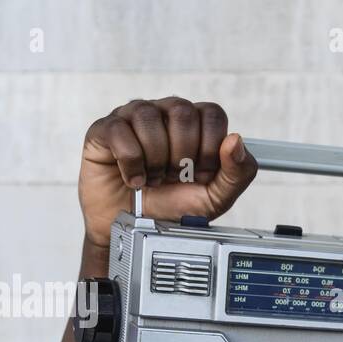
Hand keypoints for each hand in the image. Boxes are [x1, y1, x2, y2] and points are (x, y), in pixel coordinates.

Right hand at [79, 97, 257, 247]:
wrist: (134, 229)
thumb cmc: (172, 207)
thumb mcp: (215, 198)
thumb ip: (237, 173)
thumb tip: (235, 140)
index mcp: (195, 124)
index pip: (213, 114)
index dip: (210, 147)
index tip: (201, 173)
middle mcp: (165, 113)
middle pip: (183, 111)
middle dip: (183, 155)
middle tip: (175, 176)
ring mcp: (134, 117)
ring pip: (149, 117)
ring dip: (156, 159)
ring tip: (154, 178)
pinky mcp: (105, 129)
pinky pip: (120, 131)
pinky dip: (131, 163)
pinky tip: (134, 178)